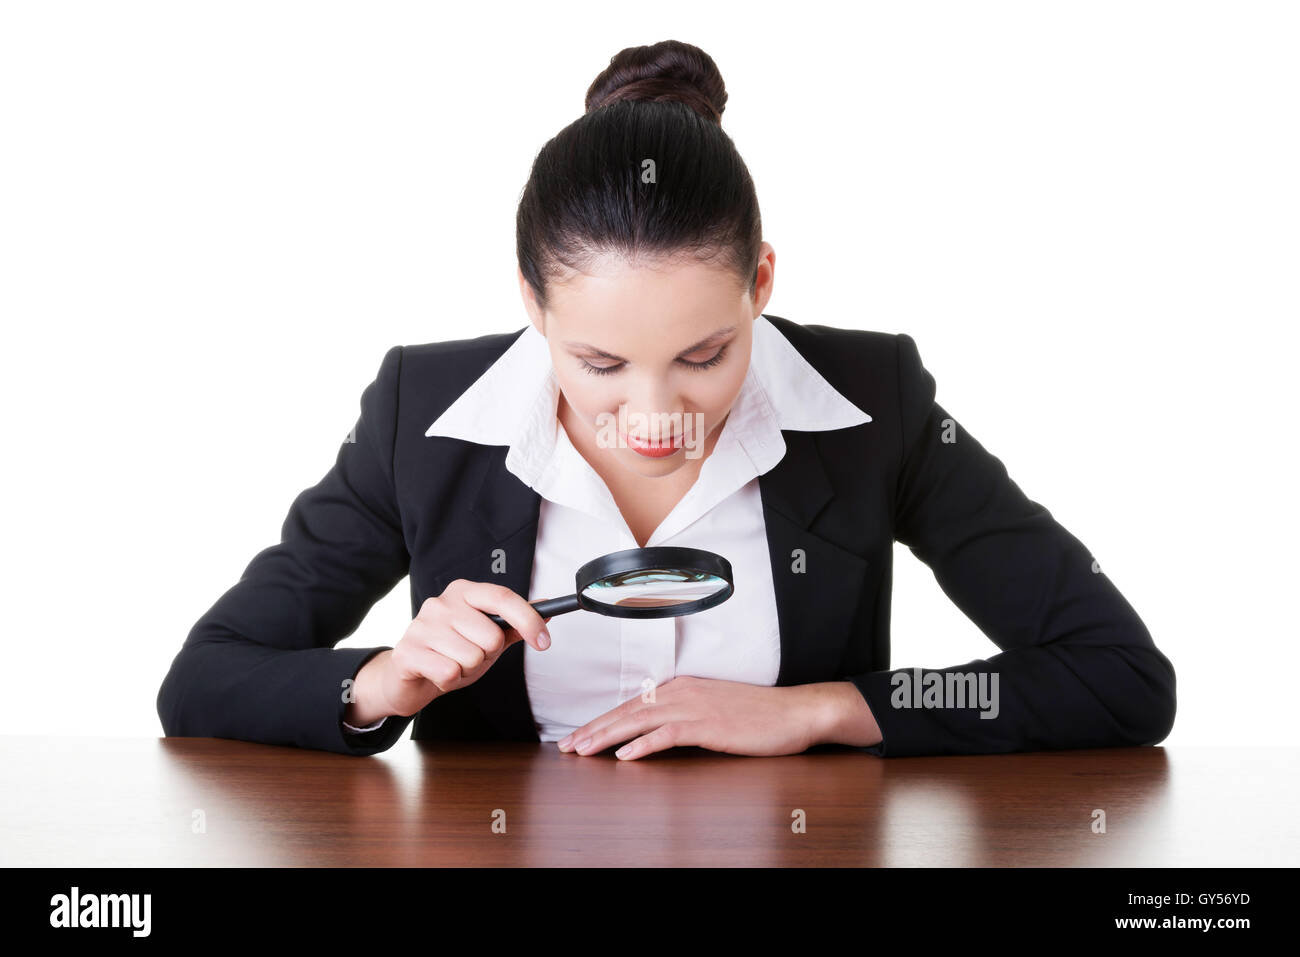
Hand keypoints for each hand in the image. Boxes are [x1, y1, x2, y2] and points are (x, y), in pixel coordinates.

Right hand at [350, 580, 551, 722]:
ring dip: (467, 670)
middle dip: (486, 656)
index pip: (502, 598)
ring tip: (451, 665)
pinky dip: (449, 682)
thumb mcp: (486, 638)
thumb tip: (547, 610)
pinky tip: (437, 675)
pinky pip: (449, 673)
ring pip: (471, 658)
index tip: (544, 642)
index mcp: (463, 592)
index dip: (528, 620)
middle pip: (491, 637)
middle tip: (468, 657)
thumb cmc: (451, 653)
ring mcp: (421, 625)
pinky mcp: (407, 651)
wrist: (408, 678)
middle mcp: (441, 602)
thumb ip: (513, 625)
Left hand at [556, 676, 836, 759]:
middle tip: (567, 746)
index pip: (633, 704)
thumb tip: (658, 732)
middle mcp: (683, 692)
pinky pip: (667, 734)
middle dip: (594, 729)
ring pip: (639, 720)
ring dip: (607, 736)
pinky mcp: (708, 725)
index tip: (579, 735)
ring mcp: (695, 707)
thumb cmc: (760, 715)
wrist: (796, 712)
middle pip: (628, 711)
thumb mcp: (715, 709)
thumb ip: (686, 716)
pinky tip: (624, 756)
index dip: (603, 720)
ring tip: (582, 750)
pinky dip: (642, 744)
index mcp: (683, 687)